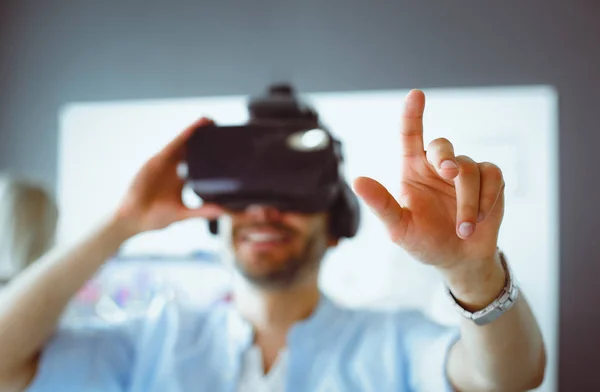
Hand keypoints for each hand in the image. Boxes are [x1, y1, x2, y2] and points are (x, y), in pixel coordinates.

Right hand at [114, 118, 223, 234]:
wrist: (133, 220)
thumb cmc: (156, 218)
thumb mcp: (184, 214)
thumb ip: (203, 212)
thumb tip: (223, 211)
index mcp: (182, 180)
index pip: (199, 163)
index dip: (210, 153)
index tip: (226, 145)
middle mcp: (174, 169)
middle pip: (191, 149)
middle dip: (203, 137)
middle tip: (220, 125)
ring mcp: (165, 164)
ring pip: (182, 143)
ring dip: (194, 130)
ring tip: (209, 120)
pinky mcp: (157, 161)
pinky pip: (172, 146)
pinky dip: (183, 136)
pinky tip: (194, 128)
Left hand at [353, 90, 504, 272]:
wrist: (458, 260)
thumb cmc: (424, 241)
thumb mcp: (398, 227)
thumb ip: (381, 204)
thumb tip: (356, 180)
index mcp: (412, 170)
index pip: (410, 136)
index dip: (412, 115)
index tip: (415, 95)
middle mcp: (436, 166)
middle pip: (442, 145)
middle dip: (445, 158)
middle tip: (446, 173)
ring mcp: (464, 171)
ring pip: (468, 168)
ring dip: (467, 201)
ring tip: (463, 229)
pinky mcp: (489, 180)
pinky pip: (492, 176)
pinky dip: (487, 200)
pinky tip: (479, 220)